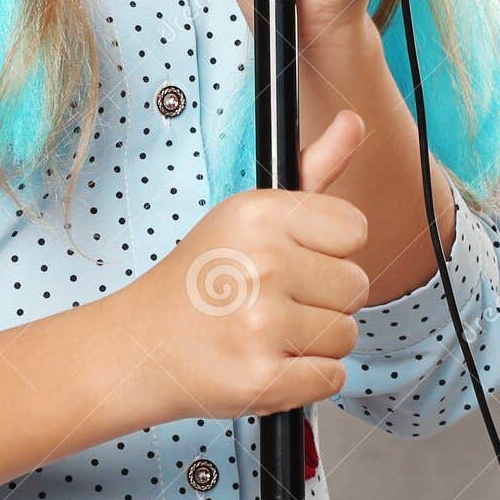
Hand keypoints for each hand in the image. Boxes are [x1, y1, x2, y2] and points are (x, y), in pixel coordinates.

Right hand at [118, 109, 368, 422]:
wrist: (141, 346)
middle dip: (323, 298)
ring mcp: (262, 323)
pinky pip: (333, 378)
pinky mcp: (262, 378)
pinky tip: (267, 360)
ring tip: (266, 331)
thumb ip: (314, 167)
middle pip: (357, 286)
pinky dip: (306, 378)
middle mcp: (262, 263)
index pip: (355, 229)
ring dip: (314, 340)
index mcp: (259, 214)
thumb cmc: (200, 276)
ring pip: (347, 334)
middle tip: (270, 298)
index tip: (290, 256)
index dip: (327, 248)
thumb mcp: (249, 213)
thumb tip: (356, 121)